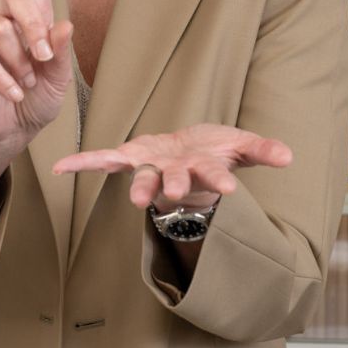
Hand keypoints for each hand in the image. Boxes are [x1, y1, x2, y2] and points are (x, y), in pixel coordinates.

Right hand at [0, 0, 73, 149]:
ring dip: (21, 63)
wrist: (10, 128)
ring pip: (2, 30)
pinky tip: (12, 92)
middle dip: (33, 27)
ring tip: (26, 82)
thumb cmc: (37, 96)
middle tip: (42, 59)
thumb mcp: (60, 77)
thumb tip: (62, 25)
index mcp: (34, 10)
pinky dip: (5, 78)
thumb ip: (61, 52)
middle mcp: (6, 13)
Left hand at [52, 123, 291, 211]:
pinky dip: (83, 163)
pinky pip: (104, 160)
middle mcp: (175, 173)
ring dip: (141, 187)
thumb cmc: (214, 150)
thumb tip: (289, 156)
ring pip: (145, 178)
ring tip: (137, 200)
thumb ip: (262, 150)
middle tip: (176, 192)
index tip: (229, 189)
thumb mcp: (240, 147)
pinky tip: (59, 168)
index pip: (213, 175)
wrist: (189, 149)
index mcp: (201, 169)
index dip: (219, 181)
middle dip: (175, 187)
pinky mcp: (131, 155)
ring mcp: (152, 166)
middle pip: (175, 182)